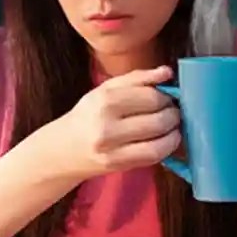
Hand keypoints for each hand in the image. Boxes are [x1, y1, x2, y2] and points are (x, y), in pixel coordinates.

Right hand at [51, 65, 180, 179]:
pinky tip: (166, 139)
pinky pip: (153, 156)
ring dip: (174, 131)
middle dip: (173, 114)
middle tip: (173, 111)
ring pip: (159, 139)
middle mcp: (106, 125)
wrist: (62, 149)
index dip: (167, 96)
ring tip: (172, 125)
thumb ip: (137, 78)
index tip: (169, 97)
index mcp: (105, 100)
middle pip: (158, 118)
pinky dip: (167, 146)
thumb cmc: (87, 116)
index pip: (151, 96)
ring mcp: (112, 148)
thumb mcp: (105, 90)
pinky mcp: (117, 165)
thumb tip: (166, 72)